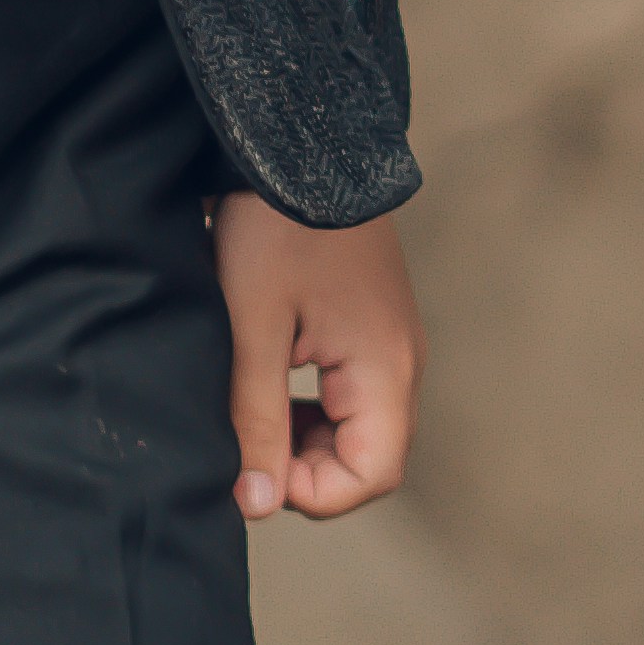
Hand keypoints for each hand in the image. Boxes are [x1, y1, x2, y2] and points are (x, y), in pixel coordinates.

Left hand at [212, 194, 420, 521]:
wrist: (299, 140)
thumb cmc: (275, 227)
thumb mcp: (253, 329)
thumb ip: (257, 420)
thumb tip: (258, 504)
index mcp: (385, 369)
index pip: (370, 476)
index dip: (310, 491)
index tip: (251, 465)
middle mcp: (401, 363)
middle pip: (367, 458)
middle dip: (304, 467)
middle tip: (242, 438)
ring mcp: (388, 343)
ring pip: (355, 428)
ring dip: (303, 438)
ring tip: (248, 408)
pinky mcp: (368, 325)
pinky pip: (348, 393)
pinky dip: (308, 406)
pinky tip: (264, 380)